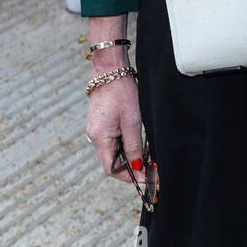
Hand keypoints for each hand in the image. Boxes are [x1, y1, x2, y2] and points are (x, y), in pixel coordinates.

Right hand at [87, 68, 146, 186]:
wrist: (110, 69)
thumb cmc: (121, 92)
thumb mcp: (132, 121)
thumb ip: (134, 146)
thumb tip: (138, 169)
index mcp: (100, 138)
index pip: (111, 169)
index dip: (128, 176)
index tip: (145, 176)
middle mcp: (94, 137)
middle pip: (113, 161)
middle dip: (132, 165)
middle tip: (151, 162)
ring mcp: (96, 130)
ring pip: (114, 151)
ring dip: (130, 153)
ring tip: (148, 148)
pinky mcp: (101, 123)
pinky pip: (113, 140)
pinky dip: (126, 143)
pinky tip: (138, 136)